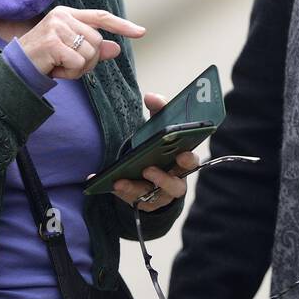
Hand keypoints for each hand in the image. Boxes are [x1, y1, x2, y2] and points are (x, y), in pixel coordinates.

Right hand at [19, 7, 144, 79]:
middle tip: (67, 64)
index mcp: (68, 14)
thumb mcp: (71, 52)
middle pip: (98, 42)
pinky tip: (55, 69)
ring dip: (79, 68)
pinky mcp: (52, 42)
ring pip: (90, 53)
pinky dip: (71, 72)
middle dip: (88, 60)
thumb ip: (94, 49)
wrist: (14, 69)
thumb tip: (117, 48)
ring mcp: (57, 27)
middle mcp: (63, 16)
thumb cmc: (44, 59)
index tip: (141, 32)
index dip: (122, 25)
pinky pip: (78, 63)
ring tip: (59, 65)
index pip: (101, 17)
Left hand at [99, 92, 191, 211]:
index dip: (188, 159)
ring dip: (136, 188)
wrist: (154, 175)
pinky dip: (119, 191)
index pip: (191, 162)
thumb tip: (150, 96)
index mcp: (183, 163)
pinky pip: (132, 199)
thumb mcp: (161, 129)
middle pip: (174, 185)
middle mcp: (175, 181)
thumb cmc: (161, 149)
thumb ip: (160, 112)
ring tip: (120, 181)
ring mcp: (160, 195)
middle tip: (148, 169)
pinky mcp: (144, 202)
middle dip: (163, 179)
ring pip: (151, 196)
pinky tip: (107, 181)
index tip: (182, 154)